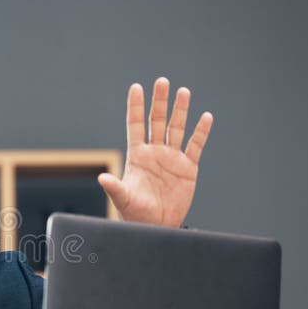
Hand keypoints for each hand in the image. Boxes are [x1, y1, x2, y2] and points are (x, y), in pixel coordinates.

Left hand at [98, 77, 212, 227]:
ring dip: (180, 110)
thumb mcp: (124, 199)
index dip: (135, 106)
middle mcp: (154, 152)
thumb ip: (114, 187)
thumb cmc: (135, 213)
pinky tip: (205, 117)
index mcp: (137, 155)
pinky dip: (201, 132)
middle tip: (162, 81)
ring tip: (183, 91)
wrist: (156, 226)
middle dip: (159, 102)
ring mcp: (172, 158)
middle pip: (157, 121)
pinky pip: (195, 146)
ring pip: (177, 128)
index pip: (135, 125)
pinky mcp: (188, 168)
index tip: (136, 87)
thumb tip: (102, 178)